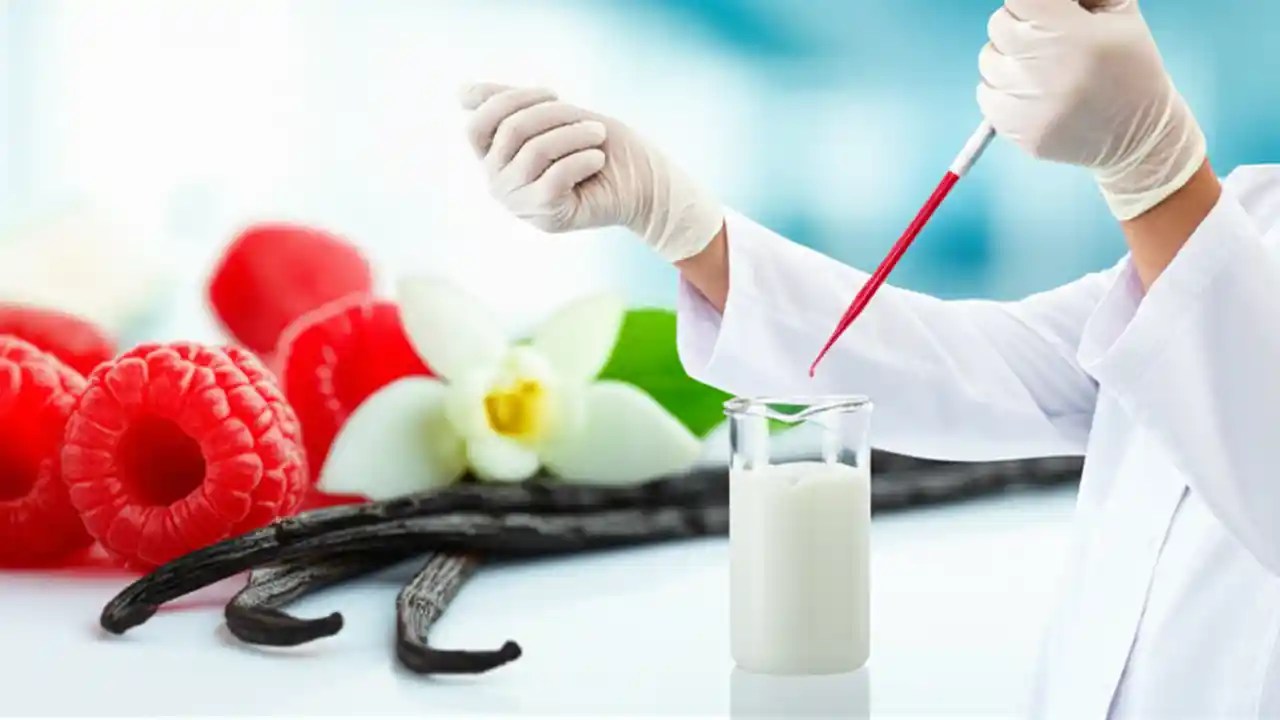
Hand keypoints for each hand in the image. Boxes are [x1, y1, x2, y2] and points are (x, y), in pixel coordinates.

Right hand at [459, 83, 723, 262]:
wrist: (641, 183)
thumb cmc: (598, 145)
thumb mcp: (553, 115)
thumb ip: (510, 104)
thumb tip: (460, 92)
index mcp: (494, 156)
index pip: (479, 122)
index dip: (513, 99)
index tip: (554, 94)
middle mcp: (497, 181)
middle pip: (511, 131)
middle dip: (554, 114)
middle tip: (588, 119)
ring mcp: (518, 201)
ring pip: (534, 152)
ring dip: (574, 135)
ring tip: (599, 135)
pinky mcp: (545, 214)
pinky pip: (554, 177)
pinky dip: (581, 160)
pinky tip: (597, 161)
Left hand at [978, 0, 1206, 219]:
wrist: (1135, 134)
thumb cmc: (1128, 65)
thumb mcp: (1120, 12)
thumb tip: (1039, 0)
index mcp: (1070, 33)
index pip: (1017, 0)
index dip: (1030, 5)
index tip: (1044, 14)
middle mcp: (1041, 67)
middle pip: (999, 25)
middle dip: (1021, 28)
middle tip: (1049, 43)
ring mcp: (1022, 101)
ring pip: (989, 59)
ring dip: (1010, 59)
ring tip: (1044, 72)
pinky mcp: (1012, 128)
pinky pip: (986, 93)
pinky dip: (1004, 91)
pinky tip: (1035, 96)